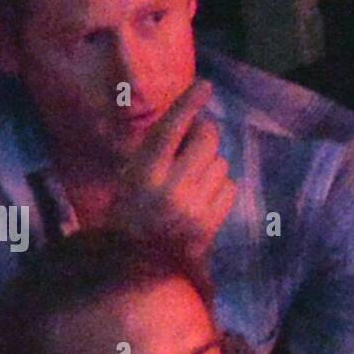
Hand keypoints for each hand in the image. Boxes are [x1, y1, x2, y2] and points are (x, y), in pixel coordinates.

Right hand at [104, 79, 235, 258]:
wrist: (134, 267)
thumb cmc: (125, 217)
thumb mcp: (127, 180)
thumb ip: (153, 153)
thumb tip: (185, 121)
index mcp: (143, 175)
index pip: (170, 130)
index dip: (188, 104)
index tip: (204, 85)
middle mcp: (171, 188)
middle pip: (206, 140)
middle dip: (204, 133)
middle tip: (195, 138)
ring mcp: (194, 207)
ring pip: (220, 163)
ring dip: (210, 163)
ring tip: (192, 177)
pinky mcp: (210, 224)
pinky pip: (229, 187)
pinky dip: (220, 186)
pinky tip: (203, 195)